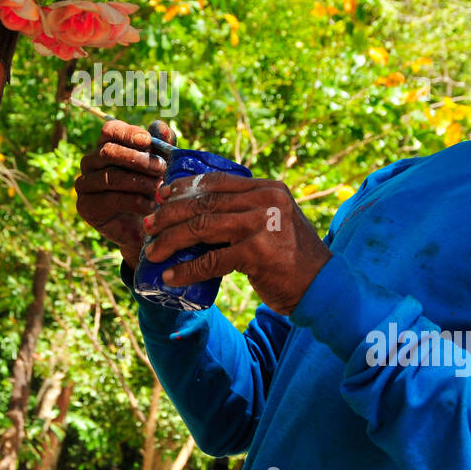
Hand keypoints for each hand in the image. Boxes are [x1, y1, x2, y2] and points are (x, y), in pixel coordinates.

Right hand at [75, 119, 174, 266]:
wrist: (145, 226)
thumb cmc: (151, 189)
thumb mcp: (161, 165)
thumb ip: (161, 145)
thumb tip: (159, 126)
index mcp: (106, 145)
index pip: (110, 130)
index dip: (128, 133)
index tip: (148, 141)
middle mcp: (91, 162)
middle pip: (108, 151)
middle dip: (138, 159)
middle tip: (162, 168)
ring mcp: (85, 184)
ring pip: (111, 177)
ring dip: (140, 182)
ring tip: (160, 188)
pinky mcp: (86, 206)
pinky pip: (110, 199)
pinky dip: (134, 202)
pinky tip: (151, 206)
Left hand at [141, 172, 333, 315]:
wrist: (322, 288)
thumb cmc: (293, 258)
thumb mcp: (275, 221)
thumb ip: (248, 210)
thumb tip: (198, 209)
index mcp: (268, 188)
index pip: (216, 182)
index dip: (183, 188)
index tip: (160, 196)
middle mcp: (266, 201)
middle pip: (203, 202)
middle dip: (169, 214)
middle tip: (148, 225)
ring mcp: (262, 226)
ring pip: (202, 228)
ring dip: (170, 240)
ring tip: (152, 251)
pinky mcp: (258, 254)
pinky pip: (211, 261)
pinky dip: (187, 270)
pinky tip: (170, 277)